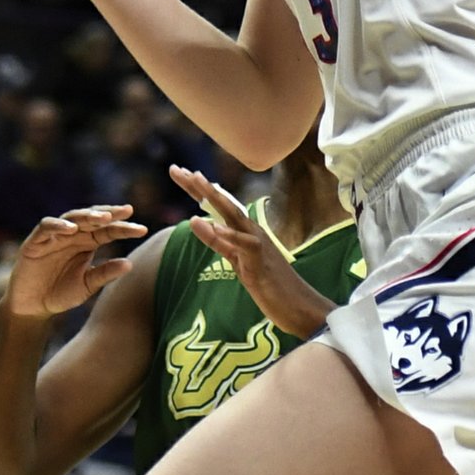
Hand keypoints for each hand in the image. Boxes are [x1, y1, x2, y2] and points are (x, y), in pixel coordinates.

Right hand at [2, 206, 145, 321]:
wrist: (32, 306)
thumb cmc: (60, 293)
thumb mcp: (86, 286)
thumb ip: (105, 274)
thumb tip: (130, 264)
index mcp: (87, 243)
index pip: (108, 231)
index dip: (124, 229)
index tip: (142, 230)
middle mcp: (73, 235)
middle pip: (93, 219)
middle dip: (110, 214)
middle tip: (128, 212)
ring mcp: (54, 236)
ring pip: (72, 217)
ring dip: (88, 216)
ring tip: (104, 217)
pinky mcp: (35, 241)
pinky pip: (47, 227)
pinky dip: (58, 225)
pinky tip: (72, 229)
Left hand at [168, 167, 328, 339]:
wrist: (298, 305)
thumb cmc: (269, 283)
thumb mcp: (236, 261)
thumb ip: (217, 242)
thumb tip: (195, 220)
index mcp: (243, 232)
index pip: (217, 206)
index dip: (197, 189)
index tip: (178, 172)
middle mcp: (251, 231)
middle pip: (222, 203)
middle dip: (200, 186)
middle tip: (176, 169)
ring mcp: (258, 244)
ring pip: (234, 216)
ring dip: (215, 198)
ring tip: (196, 180)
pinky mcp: (262, 261)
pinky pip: (245, 245)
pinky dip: (230, 235)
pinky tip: (214, 225)